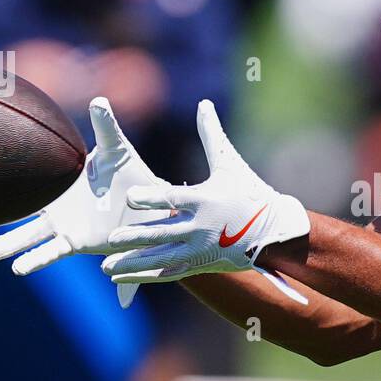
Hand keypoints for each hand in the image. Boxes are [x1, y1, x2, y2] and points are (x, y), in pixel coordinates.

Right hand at [0, 97, 169, 304]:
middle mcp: (55, 208)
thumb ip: (105, 127)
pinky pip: (52, 252)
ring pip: (28, 239)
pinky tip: (18, 268)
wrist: (148, 201)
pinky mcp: (78, 242)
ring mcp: (64, 227)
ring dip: (7, 246)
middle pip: (16, 216)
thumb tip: (99, 100)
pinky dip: (35, 260)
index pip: (22, 184)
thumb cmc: (131, 172)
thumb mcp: (116, 148)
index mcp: (57, 183)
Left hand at [100, 100, 308, 284]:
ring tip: (106, 266)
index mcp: (205, 200)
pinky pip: (167, 273)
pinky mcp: (200, 264)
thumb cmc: (249, 193)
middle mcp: (201, 227)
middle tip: (112, 238)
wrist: (273, 230)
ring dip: (132, 263)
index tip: (130, 196)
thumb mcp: (230, 163)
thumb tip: (204, 103)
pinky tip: (121, 276)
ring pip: (160, 259)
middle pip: (162, 234)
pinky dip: (143, 277)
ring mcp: (200, 249)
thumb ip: (211, 135)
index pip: (173, 199)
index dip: (151, 198)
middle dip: (136, 237)